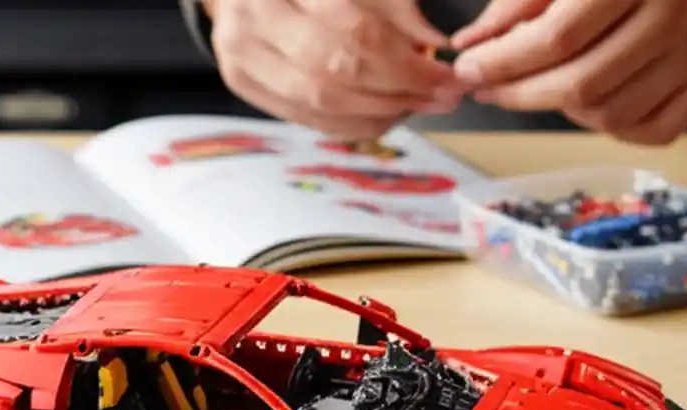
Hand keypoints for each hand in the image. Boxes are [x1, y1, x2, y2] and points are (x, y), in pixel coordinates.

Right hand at [205, 0, 466, 139]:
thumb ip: (391, 5)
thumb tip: (433, 43)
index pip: (356, 33)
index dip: (406, 62)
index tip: (445, 75)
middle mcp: (252, 20)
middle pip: (336, 72)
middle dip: (397, 91)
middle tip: (440, 97)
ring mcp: (240, 56)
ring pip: (319, 101)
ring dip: (377, 112)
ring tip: (416, 106)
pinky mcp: (241, 82)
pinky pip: (304, 116)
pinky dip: (350, 122)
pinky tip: (382, 116)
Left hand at [450, 0, 686, 145]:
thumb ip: (518, 2)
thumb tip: (470, 43)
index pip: (557, 38)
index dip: (503, 61)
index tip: (468, 69)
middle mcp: (671, 18)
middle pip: (580, 84)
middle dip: (520, 94)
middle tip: (488, 88)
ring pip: (609, 114)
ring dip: (562, 110)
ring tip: (539, 87)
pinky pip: (649, 131)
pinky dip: (613, 127)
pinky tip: (590, 102)